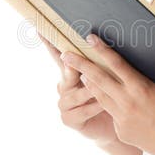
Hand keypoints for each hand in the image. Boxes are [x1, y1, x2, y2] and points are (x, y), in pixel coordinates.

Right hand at [38, 32, 119, 146]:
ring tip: (101, 86)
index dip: (49, 43)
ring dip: (88, 90)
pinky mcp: (69, 119)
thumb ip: (99, 63)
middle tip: (71, 59)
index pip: (59, 55)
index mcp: (71, 73)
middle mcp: (64, 86)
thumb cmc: (112, 96)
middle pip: (65, 73)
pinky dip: (93, 107)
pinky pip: (81, 111)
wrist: (114, 125)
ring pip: (74, 94)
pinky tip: (103, 106)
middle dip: (70, 66)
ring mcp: (64, 103)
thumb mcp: (106, 78)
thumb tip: (99, 40)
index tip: (39, 30)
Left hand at [60, 33, 154, 154]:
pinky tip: (122, 107)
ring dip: (91, 84)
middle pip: (98, 79)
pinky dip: (114, 107)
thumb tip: (141, 62)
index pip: (116, 64)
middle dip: (80, 66)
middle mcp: (128, 102)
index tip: (89, 38)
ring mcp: (122, 119)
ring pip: (100, 96)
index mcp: (141, 88)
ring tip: (83, 75)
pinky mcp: (121, 131)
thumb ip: (151, 76)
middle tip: (66, 55)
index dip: (102, 50)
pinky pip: (113, 114)